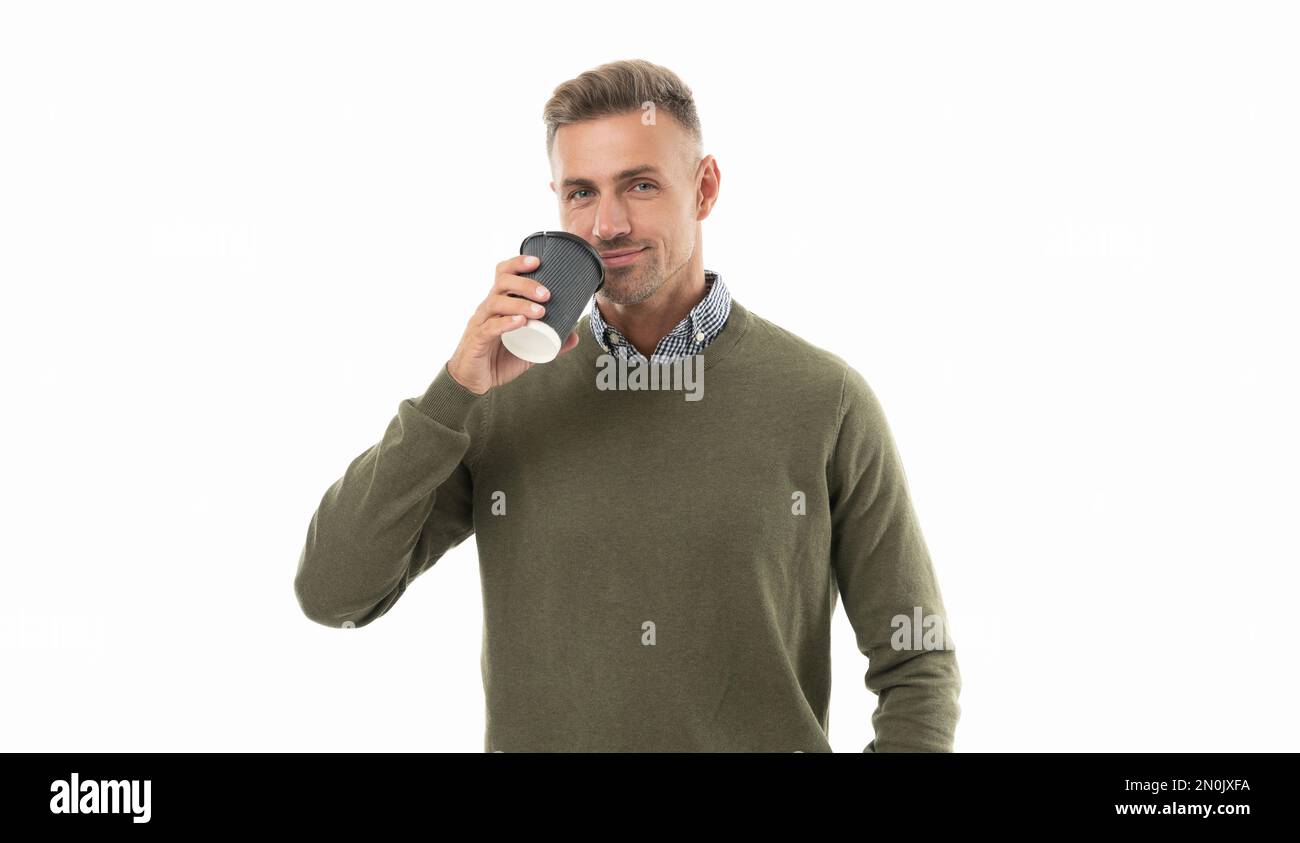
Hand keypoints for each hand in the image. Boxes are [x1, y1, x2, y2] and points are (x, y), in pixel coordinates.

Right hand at [445, 254, 579, 393]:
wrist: (473, 382)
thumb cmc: (498, 359)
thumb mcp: (530, 350)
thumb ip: (551, 343)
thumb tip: (575, 336)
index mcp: (499, 303)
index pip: (503, 274)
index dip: (518, 263)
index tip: (538, 261)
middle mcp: (488, 308)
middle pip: (502, 283)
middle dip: (525, 284)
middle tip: (547, 294)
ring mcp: (480, 323)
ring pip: (496, 303)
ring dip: (520, 304)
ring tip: (540, 311)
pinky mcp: (477, 340)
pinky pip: (489, 327)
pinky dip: (506, 323)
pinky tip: (520, 322)